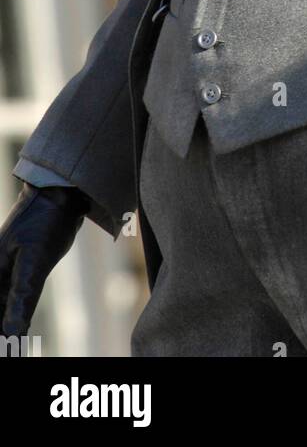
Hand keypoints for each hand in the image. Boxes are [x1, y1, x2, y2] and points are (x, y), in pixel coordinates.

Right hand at [0, 184, 89, 335]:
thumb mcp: (35, 260)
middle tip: (14, 348)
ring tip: (16, 347)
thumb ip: (23, 296)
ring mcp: (5, 277)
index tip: (8, 346)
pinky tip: (18, 337)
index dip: (0, 334)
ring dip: (7, 331)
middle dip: (4, 333)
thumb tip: (13, 334)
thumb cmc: (45, 221)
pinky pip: (12, 305)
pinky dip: (14, 321)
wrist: (62, 196)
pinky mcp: (20, 276)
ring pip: (2, 313)